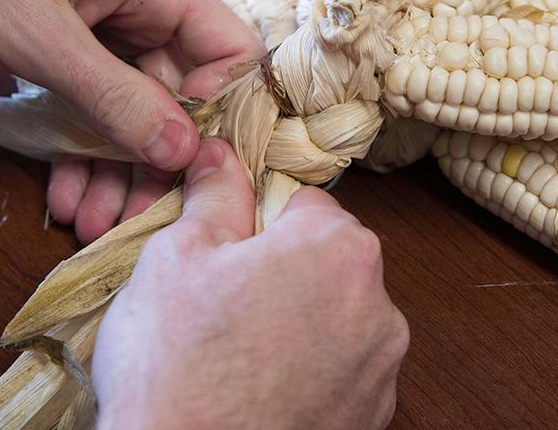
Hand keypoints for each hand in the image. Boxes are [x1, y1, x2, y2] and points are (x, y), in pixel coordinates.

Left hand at [0, 0, 264, 240]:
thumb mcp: (38, 37)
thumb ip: (114, 96)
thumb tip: (182, 150)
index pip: (233, 50)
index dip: (217, 111)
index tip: (179, 162)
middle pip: (182, 89)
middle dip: (155, 157)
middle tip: (128, 219)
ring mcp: (109, 19)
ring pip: (136, 103)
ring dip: (114, 162)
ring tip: (87, 221)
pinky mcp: (73, 37)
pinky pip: (96, 97)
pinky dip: (81, 142)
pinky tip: (62, 189)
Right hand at [92, 138, 409, 429]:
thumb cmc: (176, 364)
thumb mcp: (176, 257)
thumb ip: (213, 196)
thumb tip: (221, 154)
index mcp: (339, 248)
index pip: (304, 202)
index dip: (256, 219)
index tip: (224, 248)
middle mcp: (379, 305)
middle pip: (325, 261)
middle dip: (280, 271)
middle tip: (220, 304)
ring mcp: (381, 371)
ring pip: (333, 318)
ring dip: (296, 324)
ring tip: (235, 355)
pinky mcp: (370, 421)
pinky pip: (339, 373)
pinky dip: (307, 374)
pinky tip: (256, 392)